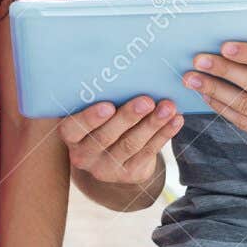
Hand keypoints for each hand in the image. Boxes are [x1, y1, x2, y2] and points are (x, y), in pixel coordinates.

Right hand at [57, 95, 181, 185]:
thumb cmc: (101, 119)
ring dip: (152, 124)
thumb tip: (123, 72)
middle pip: (106, 137)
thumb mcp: (92, 111)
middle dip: (128, 117)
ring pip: (131, 145)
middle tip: (146, 101)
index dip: (90, 118)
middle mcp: (85, 156)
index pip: (75, 128)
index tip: (108, 105)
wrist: (110, 154)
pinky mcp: (130, 174)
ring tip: (168, 107)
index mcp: (71, 136)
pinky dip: (164, 134)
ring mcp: (108, 168)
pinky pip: (148, 152)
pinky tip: (176, 120)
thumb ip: (99, 97)